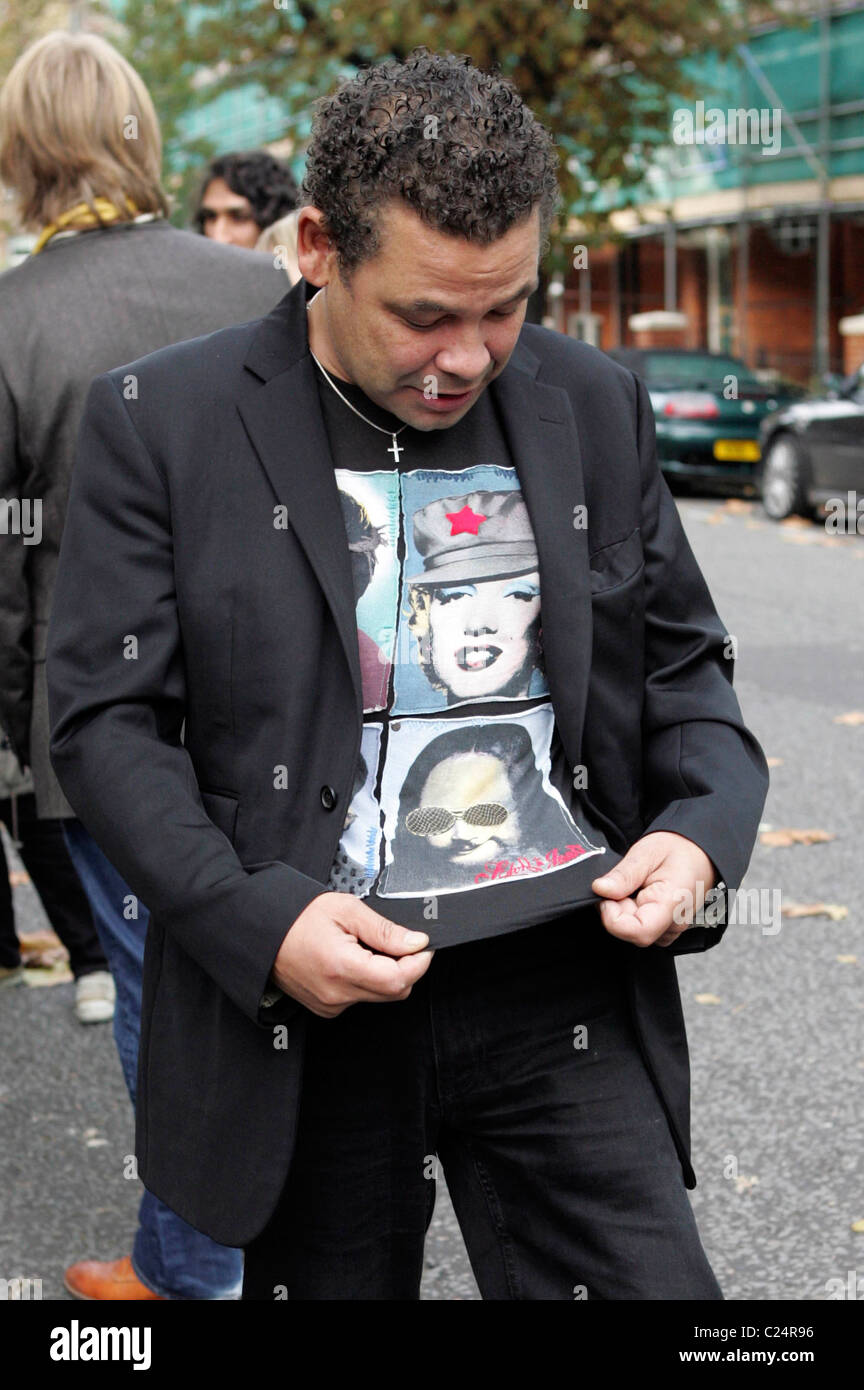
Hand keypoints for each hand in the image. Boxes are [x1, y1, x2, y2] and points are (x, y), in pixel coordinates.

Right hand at [271, 892, 432, 1017]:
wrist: (263, 932)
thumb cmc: (298, 917)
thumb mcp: (347, 910)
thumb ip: (385, 930)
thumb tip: (416, 942)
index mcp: (342, 967)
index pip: (398, 980)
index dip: (419, 963)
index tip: (422, 946)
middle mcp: (336, 993)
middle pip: (394, 991)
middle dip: (405, 967)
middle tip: (397, 941)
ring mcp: (330, 1004)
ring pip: (379, 996)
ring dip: (385, 974)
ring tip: (366, 947)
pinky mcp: (326, 1007)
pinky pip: (360, 998)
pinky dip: (367, 980)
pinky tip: (352, 959)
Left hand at [591, 832, 715, 948]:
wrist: (702, 852)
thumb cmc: (679, 849)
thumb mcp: (647, 852)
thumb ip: (624, 874)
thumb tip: (599, 889)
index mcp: (672, 904)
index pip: (637, 932)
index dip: (613, 917)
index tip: (608, 894)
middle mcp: (675, 924)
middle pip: (631, 932)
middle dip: (617, 909)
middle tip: (623, 883)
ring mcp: (672, 929)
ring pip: (634, 931)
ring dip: (624, 910)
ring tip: (635, 886)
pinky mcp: (667, 928)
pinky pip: (642, 928)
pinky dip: (633, 913)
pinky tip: (639, 895)